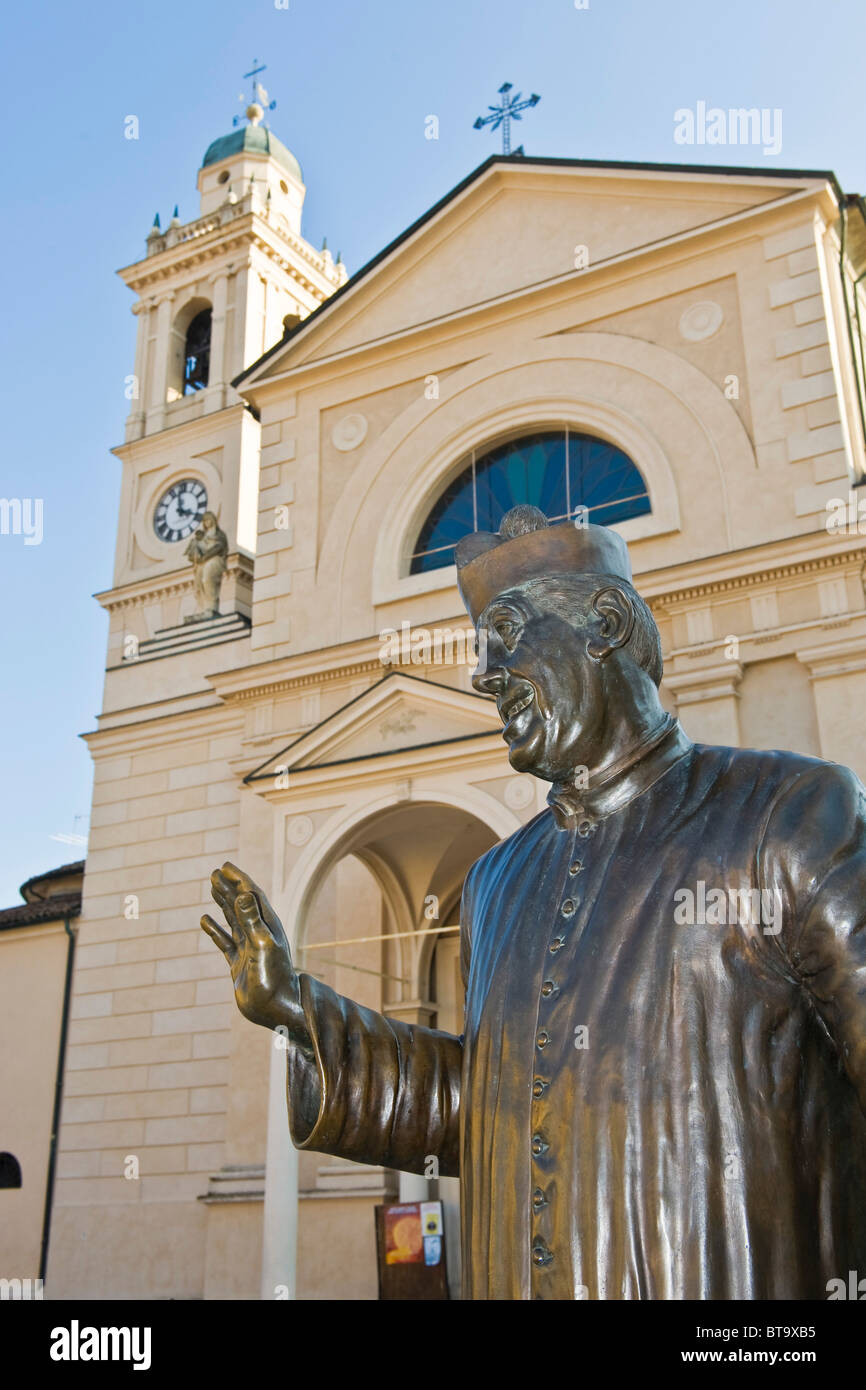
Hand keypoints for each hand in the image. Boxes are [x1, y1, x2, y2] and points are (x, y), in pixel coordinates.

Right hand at [201, 862, 306, 1037]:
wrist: (276, 1010)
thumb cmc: (273, 978)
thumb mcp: (262, 945)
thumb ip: (252, 920)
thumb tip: (242, 893)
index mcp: (267, 925)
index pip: (251, 895)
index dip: (238, 879)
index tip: (224, 866)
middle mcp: (259, 933)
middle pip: (242, 904)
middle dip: (229, 887)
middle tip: (215, 872)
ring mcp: (249, 948)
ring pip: (233, 919)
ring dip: (223, 903)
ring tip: (212, 887)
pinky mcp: (240, 963)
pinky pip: (225, 941)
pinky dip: (215, 929)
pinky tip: (205, 920)